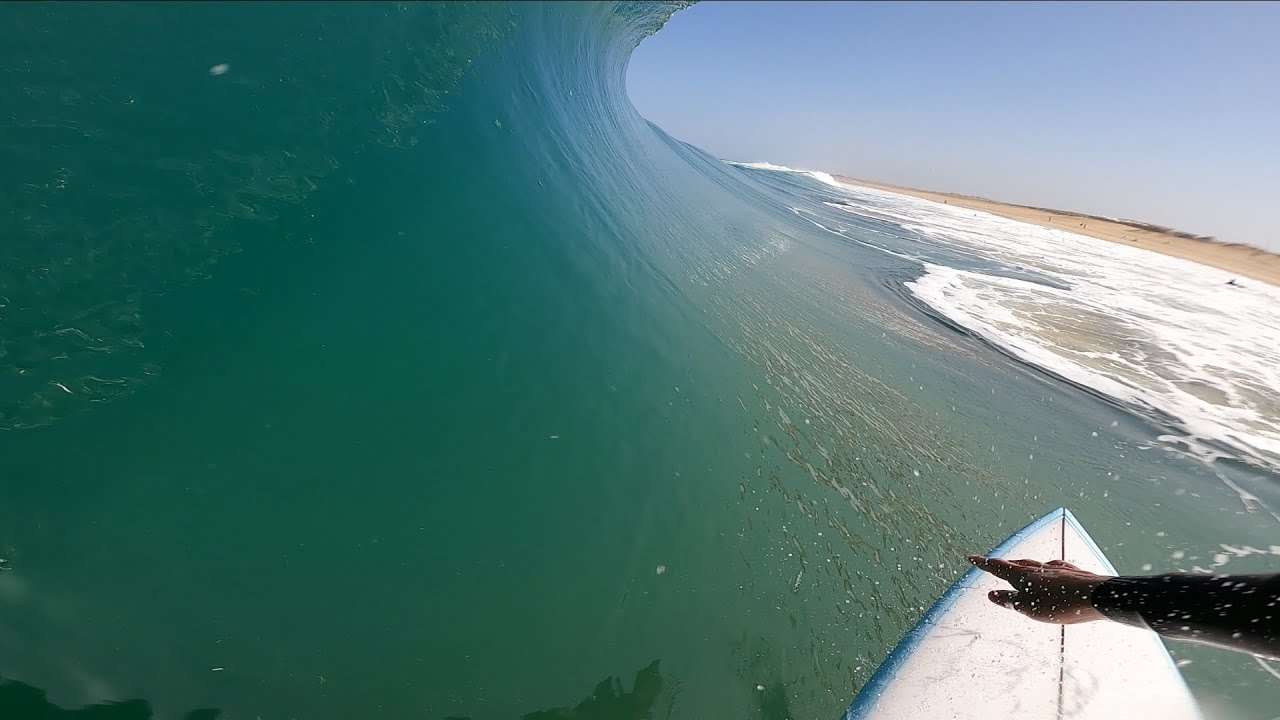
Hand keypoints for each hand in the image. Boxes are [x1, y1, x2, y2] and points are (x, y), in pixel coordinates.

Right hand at [968, 555, 1111, 624]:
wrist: (1097, 597)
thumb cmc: (1060, 604)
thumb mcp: (1029, 608)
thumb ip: (1009, 601)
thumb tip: (991, 594)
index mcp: (1024, 577)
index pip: (998, 568)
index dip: (984, 564)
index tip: (972, 558)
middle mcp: (1038, 569)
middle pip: (1017, 564)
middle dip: (1004, 565)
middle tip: (994, 565)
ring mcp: (1057, 569)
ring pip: (1035, 565)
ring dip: (1024, 567)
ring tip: (1020, 569)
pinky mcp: (1073, 573)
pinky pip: (1054, 569)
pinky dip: (1046, 571)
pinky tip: (1052, 572)